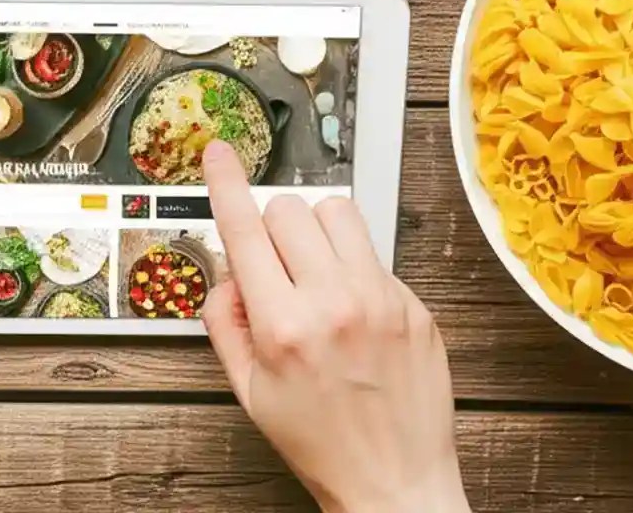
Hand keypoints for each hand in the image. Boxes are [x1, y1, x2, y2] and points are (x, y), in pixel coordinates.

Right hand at [201, 141, 469, 512]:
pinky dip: (352, 265)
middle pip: (289, 210)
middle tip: (273, 267)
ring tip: (314, 273)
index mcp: (284, 327)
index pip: (244, 230)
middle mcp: (335, 303)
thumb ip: (224, 324)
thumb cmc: (322, 444)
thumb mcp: (249, 392)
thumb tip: (228, 276)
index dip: (225, 183)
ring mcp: (382, 299)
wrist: (395, 482)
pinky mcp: (414, 304)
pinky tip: (353, 310)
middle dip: (270, 228)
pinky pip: (373, 251)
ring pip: (338, 212)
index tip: (218, 153)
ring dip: (314, 232)